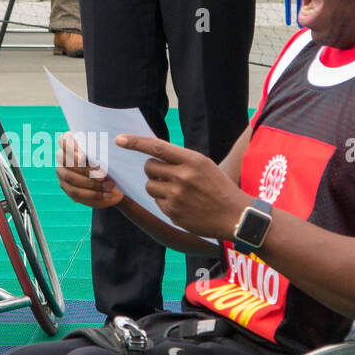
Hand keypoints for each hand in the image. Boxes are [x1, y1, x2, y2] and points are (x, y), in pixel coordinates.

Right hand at [56, 133, 123, 208]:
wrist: (112, 178)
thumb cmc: (110, 160)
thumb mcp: (109, 153)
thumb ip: (106, 150)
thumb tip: (109, 150)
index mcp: (71, 142)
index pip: (64, 140)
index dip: (71, 147)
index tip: (83, 156)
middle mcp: (62, 156)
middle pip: (67, 162)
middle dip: (86, 170)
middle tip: (103, 175)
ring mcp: (62, 173)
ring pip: (71, 178)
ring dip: (92, 183)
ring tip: (109, 185)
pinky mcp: (67, 188)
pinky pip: (76, 193)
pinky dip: (93, 194)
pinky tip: (107, 194)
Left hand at [116, 135, 246, 239]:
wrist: (234, 215)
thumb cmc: (218, 187)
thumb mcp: (204, 165)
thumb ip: (180, 159)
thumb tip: (153, 154)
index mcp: (192, 161)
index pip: (157, 147)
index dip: (136, 142)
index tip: (120, 139)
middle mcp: (183, 177)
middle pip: (149, 167)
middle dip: (152, 170)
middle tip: (165, 174)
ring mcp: (176, 196)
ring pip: (149, 186)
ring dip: (156, 186)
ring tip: (176, 191)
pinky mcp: (172, 213)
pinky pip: (156, 202)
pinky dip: (164, 201)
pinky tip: (182, 204)